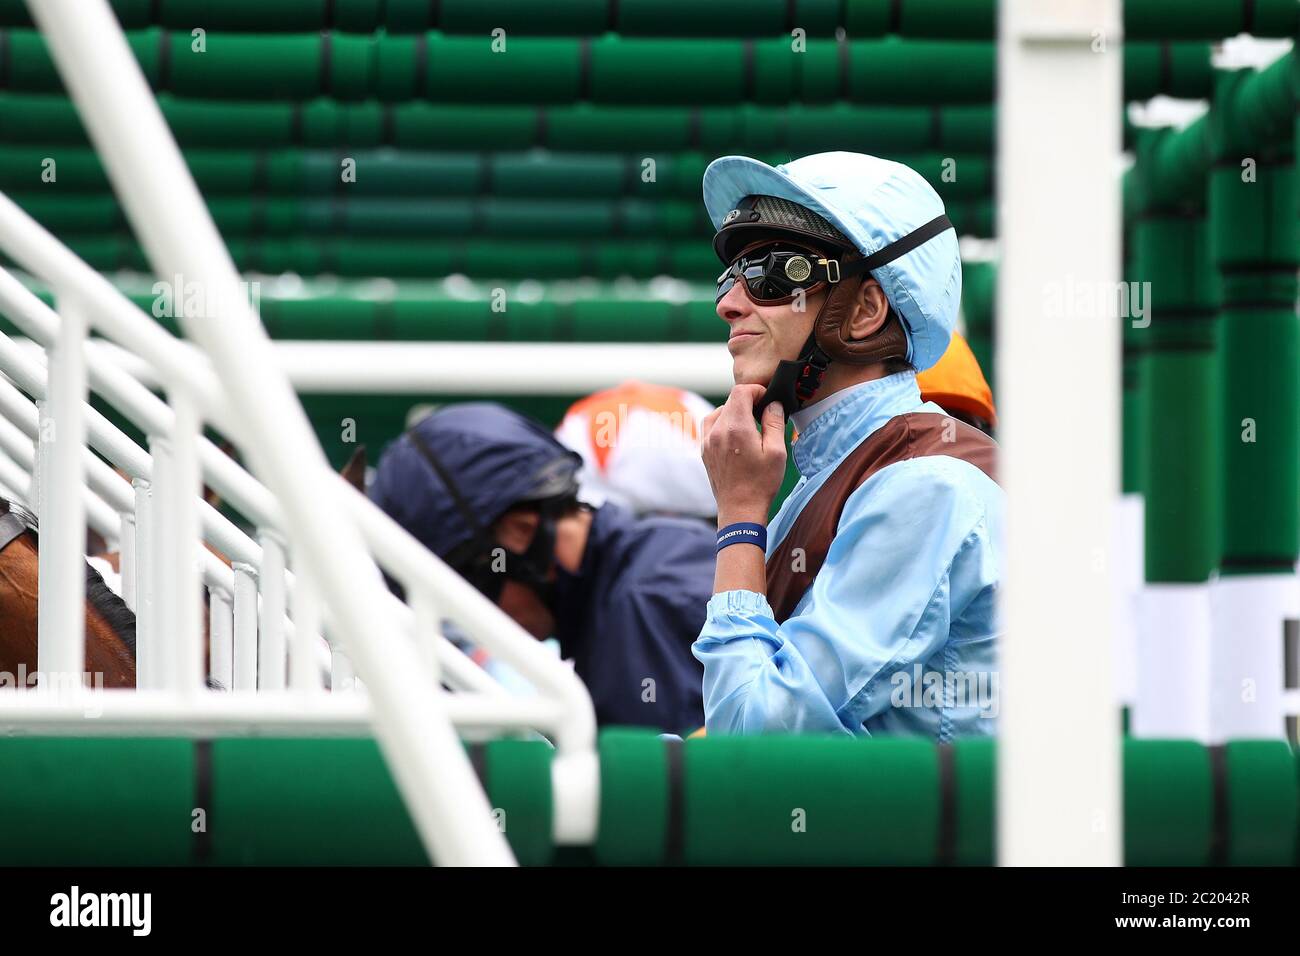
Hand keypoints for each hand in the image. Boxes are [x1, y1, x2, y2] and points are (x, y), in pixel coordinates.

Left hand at [700, 384, 786, 524]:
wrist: (739, 510)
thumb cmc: (761, 484)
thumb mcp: (776, 452)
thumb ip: (774, 423)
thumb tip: (773, 404)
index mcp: (736, 428)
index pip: (740, 392)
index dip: (756, 390)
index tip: (767, 400)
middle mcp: (717, 431)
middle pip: (730, 401)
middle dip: (748, 401)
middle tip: (763, 414)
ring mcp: (707, 441)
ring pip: (719, 412)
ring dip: (734, 412)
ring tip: (750, 425)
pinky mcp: (704, 451)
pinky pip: (710, 426)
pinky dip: (723, 423)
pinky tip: (736, 435)